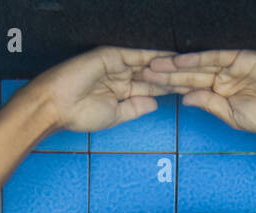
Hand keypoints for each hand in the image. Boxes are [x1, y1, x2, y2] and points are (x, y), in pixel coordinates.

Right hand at [25, 46, 178, 132]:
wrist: (57, 106)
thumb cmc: (79, 114)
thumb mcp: (114, 116)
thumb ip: (135, 109)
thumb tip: (155, 105)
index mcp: (123, 91)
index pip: (152, 89)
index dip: (171, 90)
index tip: (192, 90)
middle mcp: (122, 76)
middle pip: (154, 74)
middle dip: (175, 76)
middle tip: (198, 74)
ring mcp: (117, 64)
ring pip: (149, 63)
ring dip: (168, 65)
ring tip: (189, 64)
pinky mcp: (111, 55)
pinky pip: (136, 54)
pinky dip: (153, 55)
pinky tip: (171, 56)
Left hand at [145, 49, 255, 134]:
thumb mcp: (232, 117)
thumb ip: (209, 105)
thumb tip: (185, 99)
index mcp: (217, 92)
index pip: (188, 88)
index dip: (168, 87)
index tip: (147, 88)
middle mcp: (220, 77)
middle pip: (187, 75)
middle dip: (165, 75)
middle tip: (141, 73)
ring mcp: (229, 66)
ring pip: (196, 65)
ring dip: (174, 65)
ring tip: (153, 66)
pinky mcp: (240, 57)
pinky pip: (214, 57)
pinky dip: (196, 59)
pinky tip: (178, 61)